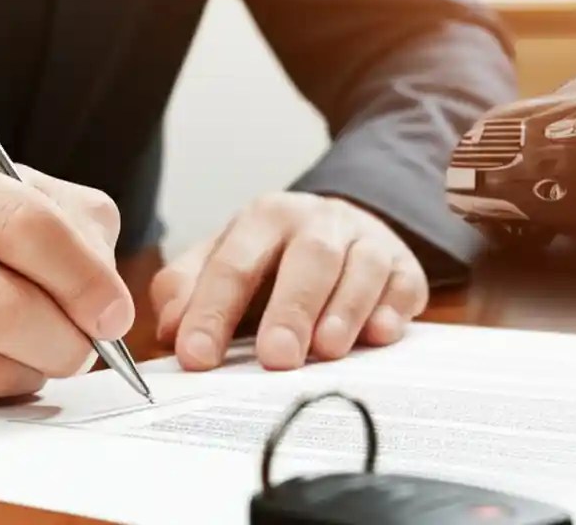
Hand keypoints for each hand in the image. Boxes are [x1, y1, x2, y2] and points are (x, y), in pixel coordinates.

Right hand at [0, 139, 132, 405]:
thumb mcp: (12, 189)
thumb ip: (76, 225)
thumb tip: (109, 301)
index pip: (27, 226)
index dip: (86, 278)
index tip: (116, 313)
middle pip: (4, 306)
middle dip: (69, 339)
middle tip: (91, 345)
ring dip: (37, 367)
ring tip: (42, 346)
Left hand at [151, 192, 427, 370]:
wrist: (340, 230)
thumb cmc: (273, 260)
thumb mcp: (224, 262)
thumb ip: (186, 291)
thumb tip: (171, 330)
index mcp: (264, 218)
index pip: (233, 265)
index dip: (212, 311)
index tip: (197, 357)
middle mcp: (318, 221)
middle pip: (307, 258)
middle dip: (291, 309)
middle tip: (277, 357)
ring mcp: (367, 239)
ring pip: (362, 266)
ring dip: (345, 309)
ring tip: (327, 350)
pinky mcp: (404, 264)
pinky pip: (404, 283)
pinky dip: (392, 309)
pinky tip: (379, 335)